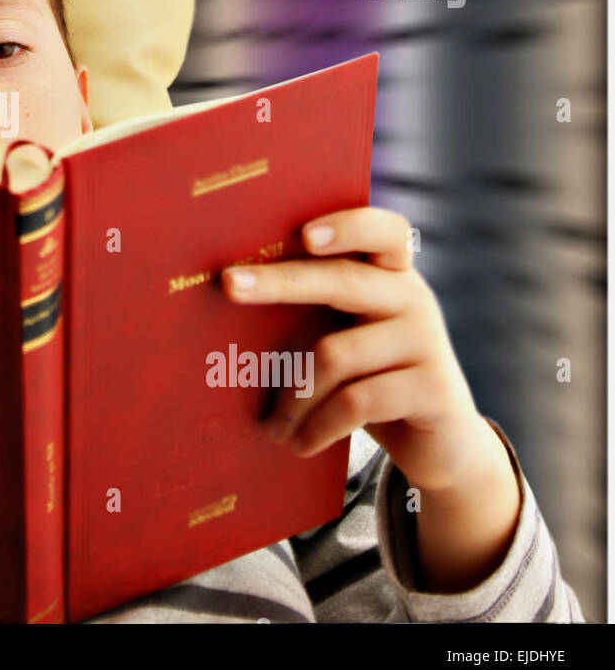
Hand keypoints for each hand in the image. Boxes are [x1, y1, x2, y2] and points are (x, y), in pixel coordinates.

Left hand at [221, 207, 520, 590]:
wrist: (441, 444)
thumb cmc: (370, 379)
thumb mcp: (347, 339)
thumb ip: (313, 314)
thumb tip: (229, 298)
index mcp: (390, 275)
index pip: (383, 231)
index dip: (348, 226)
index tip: (304, 234)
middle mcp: (412, 298)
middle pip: (342, 281)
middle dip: (277, 282)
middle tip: (228, 285)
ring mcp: (426, 341)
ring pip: (336, 354)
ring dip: (291, 395)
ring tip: (271, 428)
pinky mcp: (433, 389)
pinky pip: (356, 401)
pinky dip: (317, 425)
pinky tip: (299, 444)